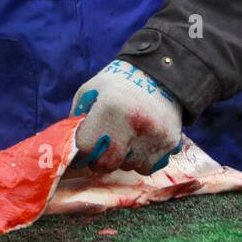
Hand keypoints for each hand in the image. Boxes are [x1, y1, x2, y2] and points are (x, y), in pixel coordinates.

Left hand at [70, 59, 181, 173]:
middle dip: (101, 159)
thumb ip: (78, 120)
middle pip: (109, 164)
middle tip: (103, 148)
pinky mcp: (170, 142)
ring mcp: (155, 134)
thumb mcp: (90, 91)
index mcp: (110, 109)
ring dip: (124, 159)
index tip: (82, 152)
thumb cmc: (117, 84)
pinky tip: (141, 141)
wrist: (159, 74)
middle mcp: (134, 123)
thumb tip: (70, 149)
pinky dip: (142, 159)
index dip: (81, 154)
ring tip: (126, 137)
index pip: (88, 150)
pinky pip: (149, 166)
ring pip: (130, 167)